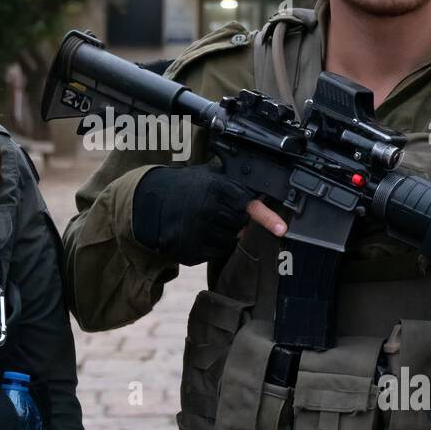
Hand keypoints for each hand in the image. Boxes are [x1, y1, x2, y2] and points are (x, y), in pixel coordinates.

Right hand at [132, 165, 286, 265]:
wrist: (149, 203)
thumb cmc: (185, 187)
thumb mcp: (208, 176)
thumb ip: (234, 187)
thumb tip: (264, 197)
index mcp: (214, 189)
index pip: (247, 206)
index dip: (265, 216)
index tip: (281, 229)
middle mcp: (207, 211)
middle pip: (241, 226)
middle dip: (237, 222)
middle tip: (221, 212)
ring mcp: (198, 233)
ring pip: (230, 242)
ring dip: (225, 235)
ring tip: (206, 222)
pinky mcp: (190, 251)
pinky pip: (215, 253)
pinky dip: (212, 246)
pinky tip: (198, 233)